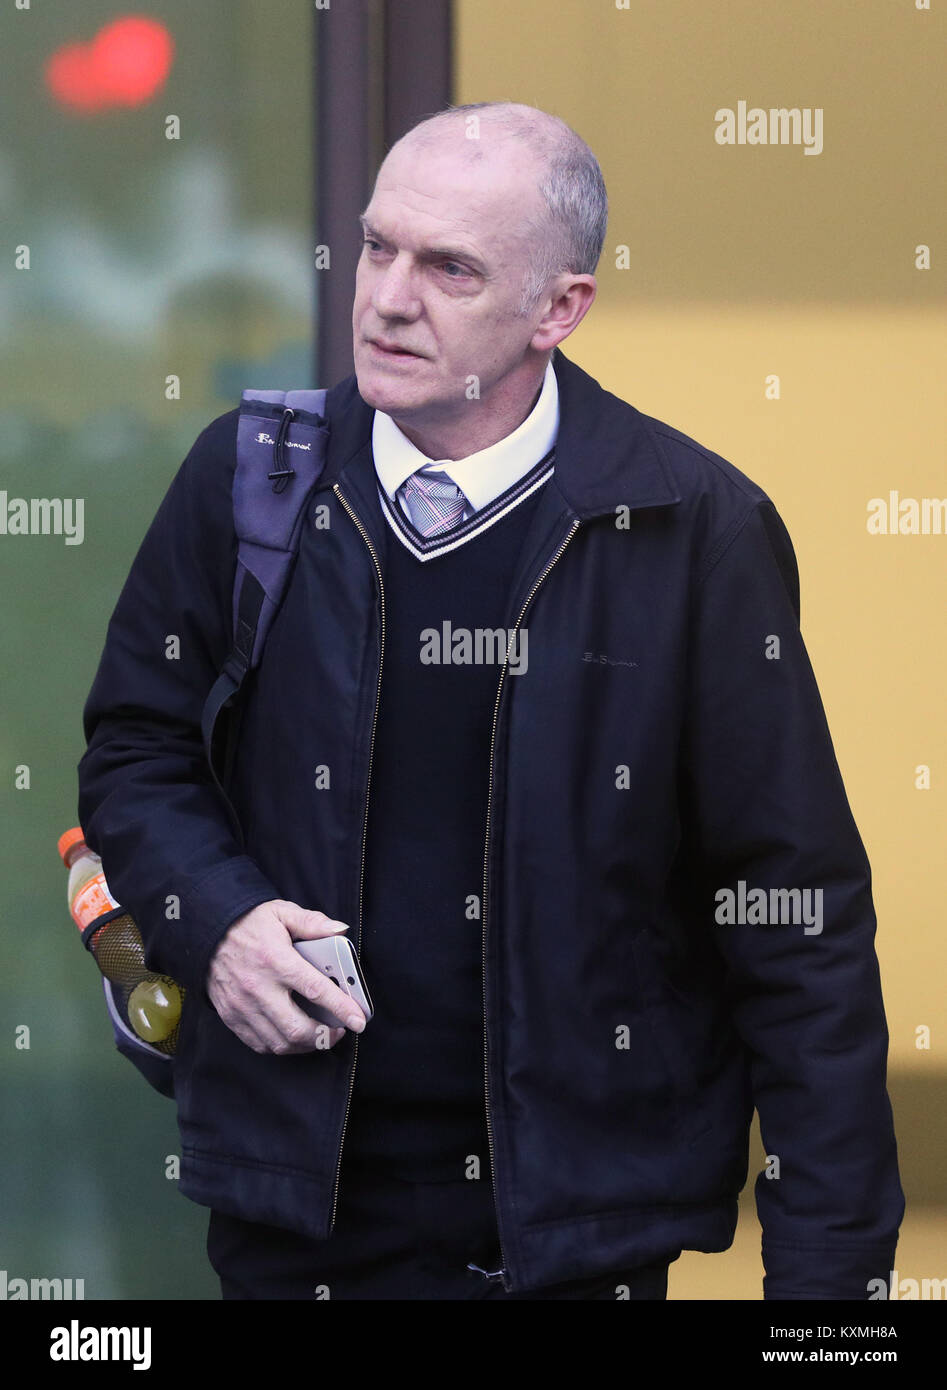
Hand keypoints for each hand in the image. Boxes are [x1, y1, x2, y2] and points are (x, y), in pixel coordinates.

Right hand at [206, 899, 366, 1053]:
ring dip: (305, 1045)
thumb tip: (340, 930)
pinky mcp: (231, 1016)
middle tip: (338, 1031)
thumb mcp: (281, 912)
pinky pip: (259, 1044)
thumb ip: (312, 922)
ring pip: (279, 1042)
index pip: (316, 990)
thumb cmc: (248, 923)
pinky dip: (280, 1046)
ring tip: (319, 1036)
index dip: (341, 1008)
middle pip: (297, 1027)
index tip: (358, 1019)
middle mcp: (258, 987)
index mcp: (275, 960)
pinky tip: (292, 1037)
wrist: (207, 930)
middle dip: (324, 1036)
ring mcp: (242, 1006)